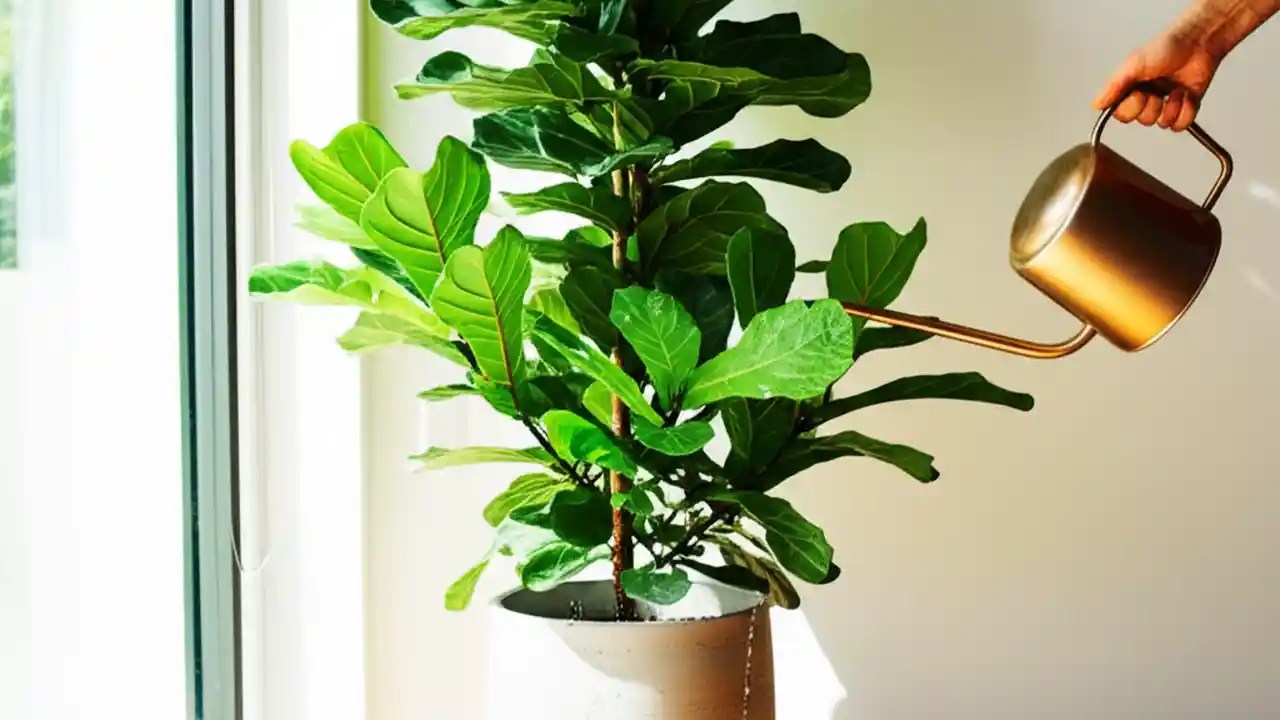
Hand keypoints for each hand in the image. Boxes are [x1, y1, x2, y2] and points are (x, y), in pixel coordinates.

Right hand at [1092, 23, 1222, 130]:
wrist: (1200, 42)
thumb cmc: (1168, 47)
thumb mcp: (1133, 64)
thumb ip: (1114, 86)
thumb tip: (1096, 104)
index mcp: (1131, 88)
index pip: (1122, 114)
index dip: (1132, 108)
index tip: (1139, 92)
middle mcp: (1148, 97)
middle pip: (1143, 120)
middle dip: (1152, 107)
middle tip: (1158, 90)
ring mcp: (1167, 103)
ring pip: (1163, 124)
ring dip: (1171, 107)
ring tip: (1176, 90)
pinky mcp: (1186, 107)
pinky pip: (1181, 125)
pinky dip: (1186, 111)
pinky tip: (1186, 95)